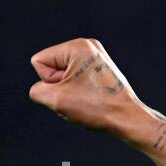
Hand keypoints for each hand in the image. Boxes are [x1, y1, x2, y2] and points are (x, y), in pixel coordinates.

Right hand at [28, 38, 143, 133]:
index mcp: (78, 46)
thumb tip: (44, 88)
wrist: (128, 119)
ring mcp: (97, 58)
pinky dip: (80, 93)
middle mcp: (88, 46)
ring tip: (88, 99)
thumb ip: (36, 90)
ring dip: (69, 92)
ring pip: (64, 77)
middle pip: (51, 68)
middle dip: (60, 87)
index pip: (39, 62)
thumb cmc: (97, 108)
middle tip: (82, 96)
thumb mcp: (55, 99)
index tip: (71, 89)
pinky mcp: (101, 70)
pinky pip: (76, 81)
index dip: (49, 81)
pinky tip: (93, 100)